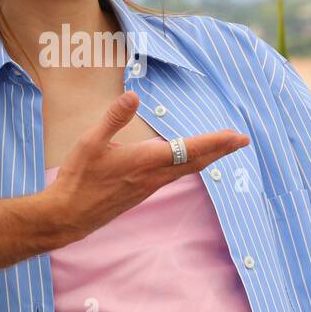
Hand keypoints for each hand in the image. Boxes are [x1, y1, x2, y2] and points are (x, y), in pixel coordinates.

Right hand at [41, 91, 248, 243]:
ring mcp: (149, 186)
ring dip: (208, 158)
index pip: (188, 149)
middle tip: (242, 140)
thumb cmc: (79, 178)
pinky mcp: (142, 192)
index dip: (214, 142)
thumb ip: (113, 118)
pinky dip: (191, 166)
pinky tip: (189, 163)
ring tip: (223, 149)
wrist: (69, 215)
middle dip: (221, 150)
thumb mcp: (90, 142)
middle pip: (196, 162)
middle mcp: (153, 176)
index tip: (235, 135)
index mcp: (145, 161)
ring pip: (187, 170)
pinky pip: (175, 176)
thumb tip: (133, 96)